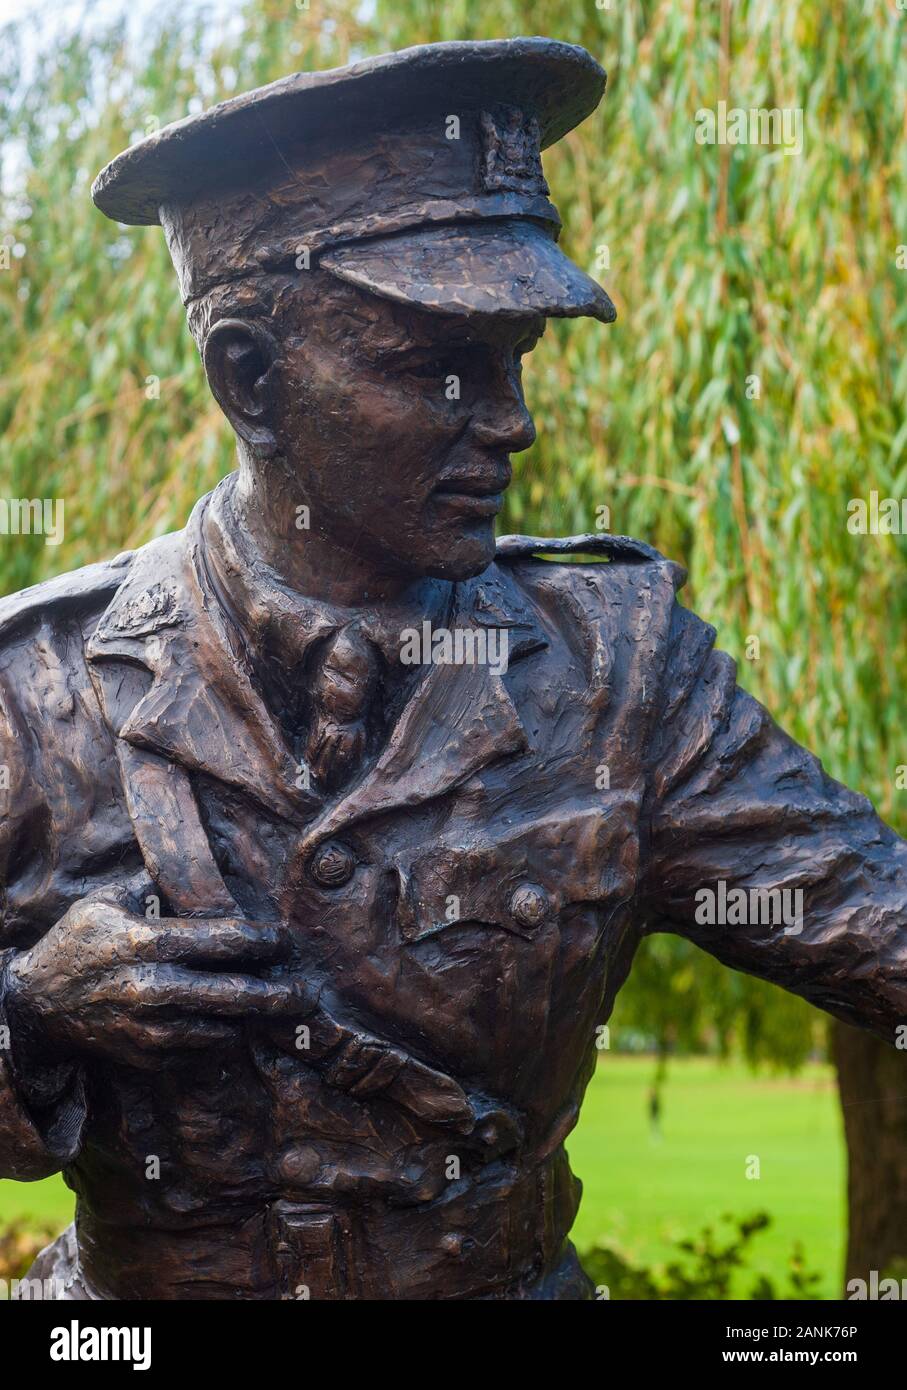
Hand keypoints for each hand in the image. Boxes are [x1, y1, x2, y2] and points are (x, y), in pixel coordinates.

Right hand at [5, 887, 303, 1068]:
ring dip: (252, 1017)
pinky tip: (231, 1023)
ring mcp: (152, 1028)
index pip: (226, 941)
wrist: (38, 1002)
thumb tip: (208, 869)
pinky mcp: (149, 1056)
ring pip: (224, 1028)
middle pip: (238, 994)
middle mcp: (155, 988)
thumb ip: (160, 886)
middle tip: (307, 992)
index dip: (264, 940)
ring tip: (277, 1006)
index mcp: (150, 942)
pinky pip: (201, 1050)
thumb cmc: (80, 941)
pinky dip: (219, 1036)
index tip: (284, 939)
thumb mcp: (111, 899)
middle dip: (280, 994)